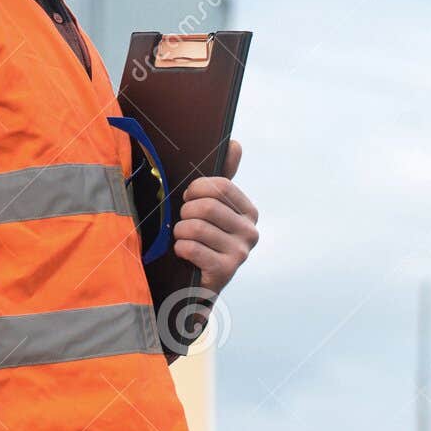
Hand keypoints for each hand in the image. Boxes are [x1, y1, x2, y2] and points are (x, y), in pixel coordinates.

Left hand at [173, 141, 257, 298]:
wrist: (193, 286)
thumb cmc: (199, 239)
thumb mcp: (210, 208)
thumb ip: (221, 177)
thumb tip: (235, 144)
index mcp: (249, 211)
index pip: (219, 185)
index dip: (196, 189)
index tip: (188, 198)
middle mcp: (250, 231)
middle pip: (206, 205)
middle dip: (185, 212)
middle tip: (183, 222)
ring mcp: (241, 253)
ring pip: (195, 226)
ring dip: (179, 232)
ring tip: (183, 239)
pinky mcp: (225, 271)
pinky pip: (191, 247)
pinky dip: (179, 248)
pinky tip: (184, 255)